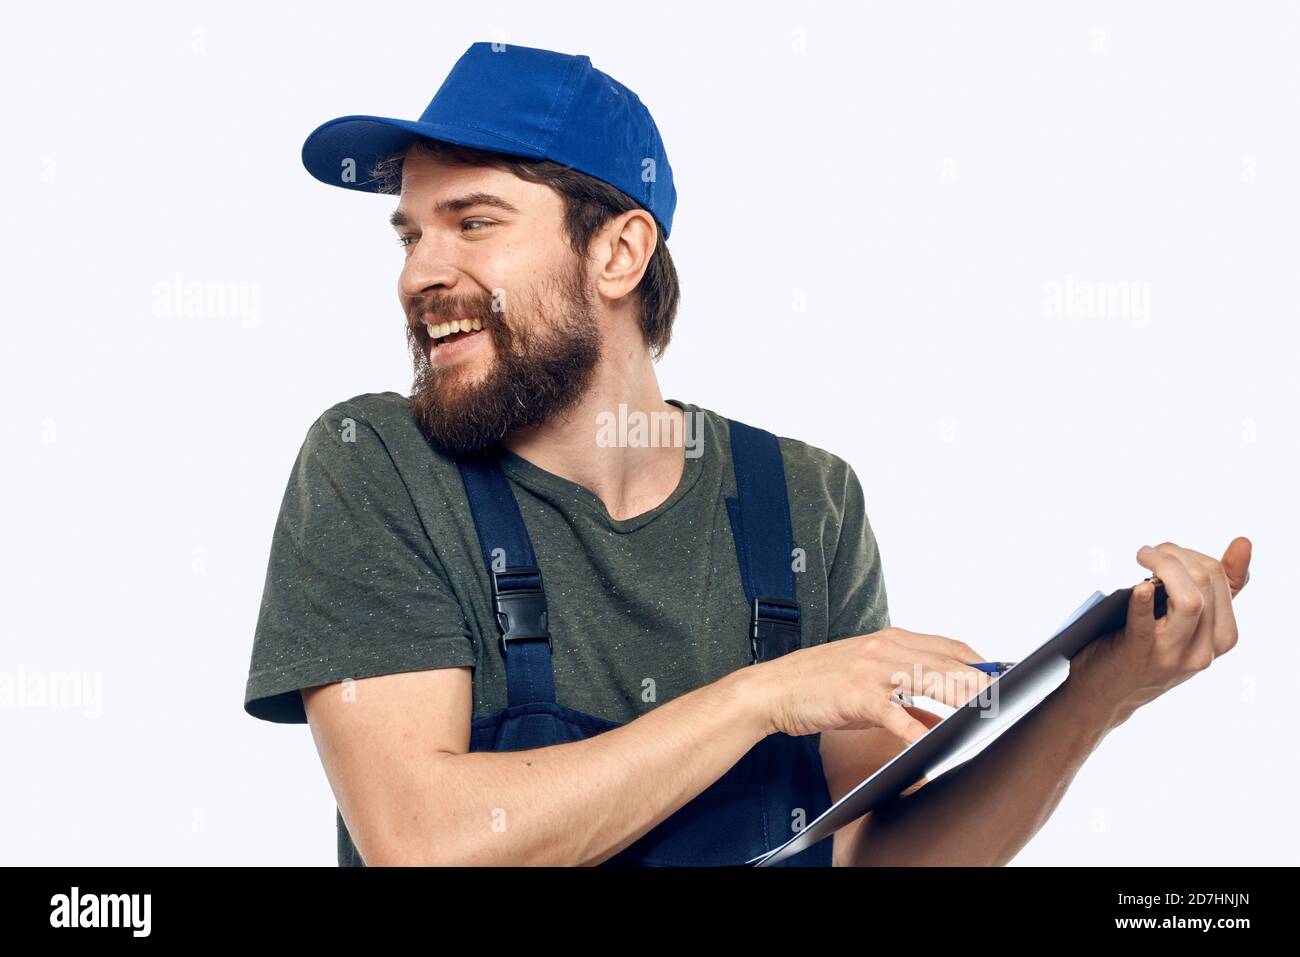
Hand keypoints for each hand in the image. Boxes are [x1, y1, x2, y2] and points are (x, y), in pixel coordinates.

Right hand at [751, 627, 995, 742]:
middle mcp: (885, 649)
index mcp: (890, 641)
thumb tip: (945, 722)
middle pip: (946, 660)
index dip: (980, 661)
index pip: (948, 646)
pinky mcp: (856, 696)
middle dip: (981, 678)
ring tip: (985, 709)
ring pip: (928, 678)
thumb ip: (909, 700)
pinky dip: (913, 727)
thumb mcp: (869, 685)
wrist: (773, 688)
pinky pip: (892, 713)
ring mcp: (871, 671)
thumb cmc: (820, 686)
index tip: (1004, 677)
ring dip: (960, 694)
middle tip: (1008, 694)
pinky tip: (929, 740)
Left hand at [1067, 537, 1251, 726]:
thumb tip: (1243, 544)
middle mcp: (1204, 649)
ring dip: (1164, 567)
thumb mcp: (1186, 624)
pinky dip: (1142, 601)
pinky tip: (1139, 587)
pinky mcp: (1139, 654)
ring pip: (1190, 600)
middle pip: (1206, 583)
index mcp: (1221, 637)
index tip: (1169, 551)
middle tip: (1150, 551)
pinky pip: (1145, 624)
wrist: (1106, 694)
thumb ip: (1214, 591)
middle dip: (1176, 555)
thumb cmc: (1147, 649)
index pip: (1224, 579)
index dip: (1194, 554)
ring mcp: (1173, 655)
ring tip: (1143, 557)